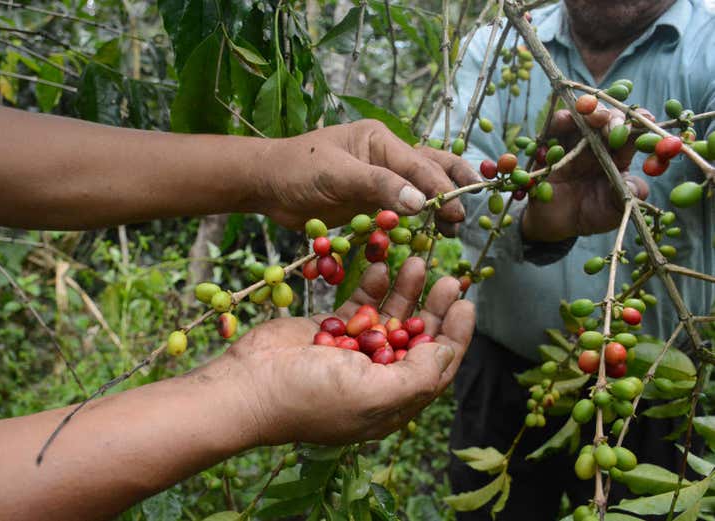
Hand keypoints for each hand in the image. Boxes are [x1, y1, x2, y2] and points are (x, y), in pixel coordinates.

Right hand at [224, 256, 474, 444]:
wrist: (249, 385)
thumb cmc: (311, 397)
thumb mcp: (375, 394)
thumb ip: (419, 376)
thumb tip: (448, 353)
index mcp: (392, 401)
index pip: (436, 367)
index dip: (455, 337)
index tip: (467, 305)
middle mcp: (376, 377)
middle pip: (416, 337)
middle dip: (434, 308)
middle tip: (449, 279)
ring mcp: (351, 352)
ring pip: (388, 316)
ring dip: (405, 291)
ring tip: (418, 261)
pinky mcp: (329, 331)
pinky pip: (358, 305)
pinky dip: (370, 286)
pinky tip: (381, 266)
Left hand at [256, 120, 480, 235]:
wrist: (267, 185)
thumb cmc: (297, 169)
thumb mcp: (337, 174)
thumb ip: (378, 186)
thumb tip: (419, 202)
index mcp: (380, 140)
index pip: (420, 164)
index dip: (440, 187)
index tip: (455, 210)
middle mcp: (385, 157)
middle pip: (430, 168)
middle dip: (451, 189)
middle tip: (464, 216)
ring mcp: (379, 180)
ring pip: (419, 190)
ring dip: (436, 207)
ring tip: (451, 229)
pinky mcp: (370, 202)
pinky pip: (400, 210)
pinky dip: (415, 221)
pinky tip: (427, 234)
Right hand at [521, 104, 651, 241]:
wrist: (555, 225)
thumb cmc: (590, 215)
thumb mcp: (613, 211)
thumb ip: (627, 196)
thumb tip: (638, 186)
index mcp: (618, 155)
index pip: (632, 133)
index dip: (639, 124)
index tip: (646, 120)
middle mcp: (597, 144)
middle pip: (607, 119)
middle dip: (613, 116)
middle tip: (614, 123)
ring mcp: (572, 143)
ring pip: (581, 117)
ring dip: (587, 111)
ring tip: (593, 115)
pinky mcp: (549, 147)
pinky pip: (552, 129)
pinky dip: (558, 121)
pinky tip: (563, 120)